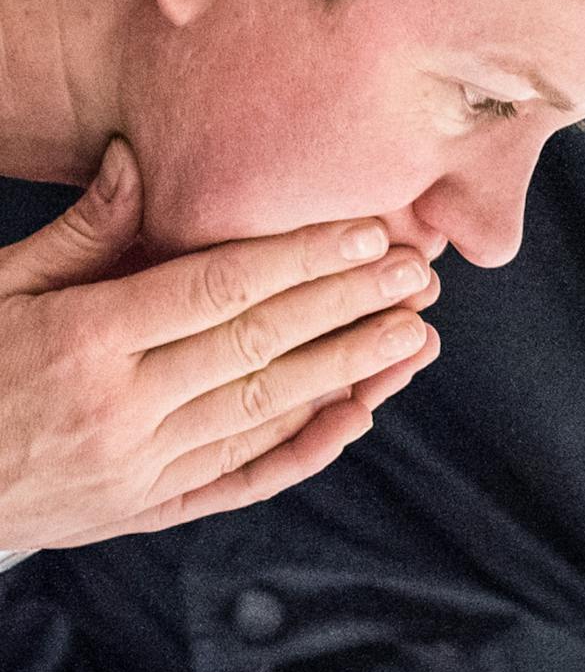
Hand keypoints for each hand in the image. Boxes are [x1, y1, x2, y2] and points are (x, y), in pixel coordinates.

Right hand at [0, 139, 440, 553]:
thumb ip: (78, 234)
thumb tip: (136, 159)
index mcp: (80, 341)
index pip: (218, 290)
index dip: (301, 259)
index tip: (368, 234)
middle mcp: (119, 411)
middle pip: (259, 350)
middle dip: (349, 309)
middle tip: (420, 277)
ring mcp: (138, 470)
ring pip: (267, 415)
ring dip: (350, 374)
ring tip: (415, 338)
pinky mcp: (146, 512)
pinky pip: (245, 478)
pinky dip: (307, 447)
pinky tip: (360, 413)